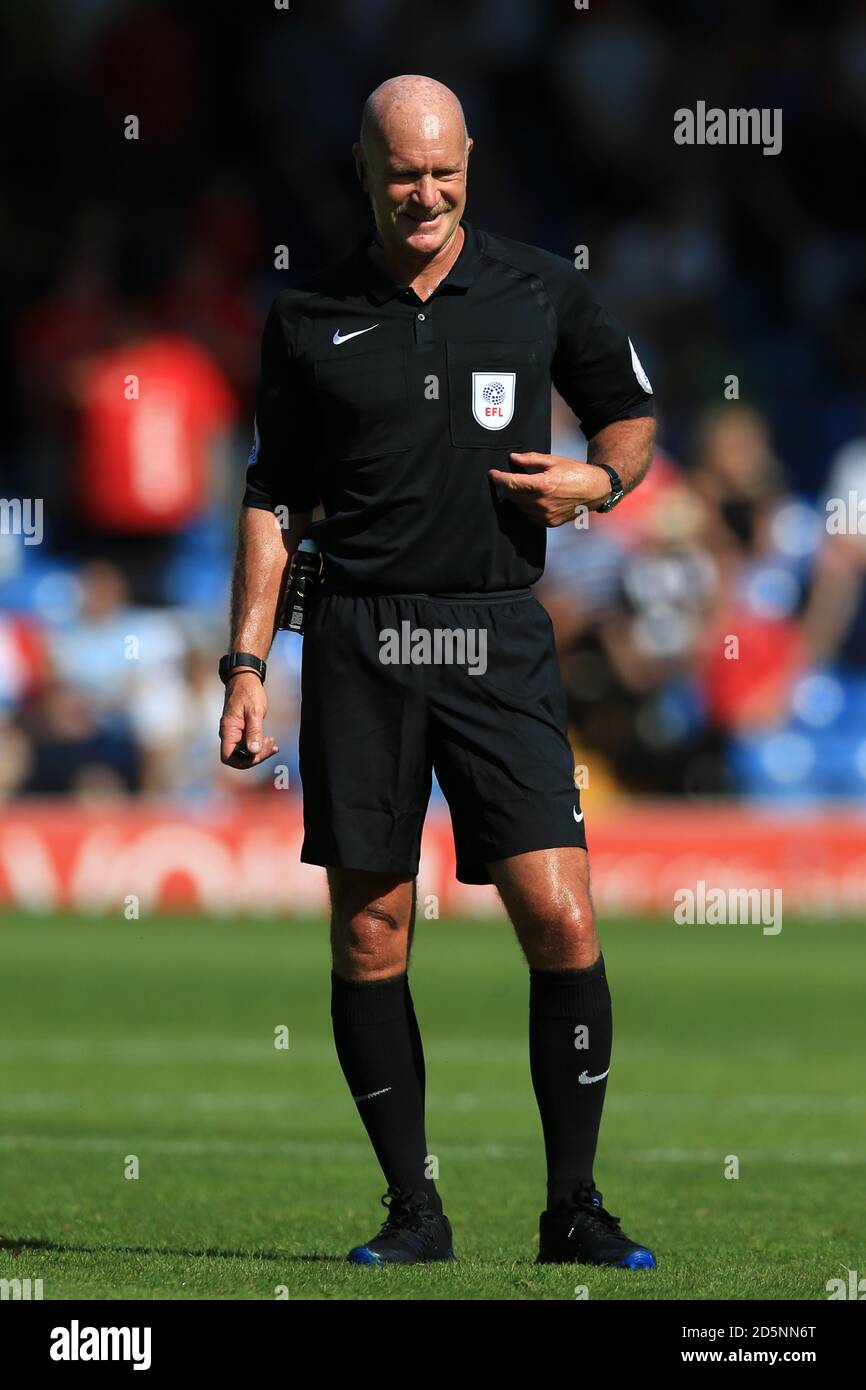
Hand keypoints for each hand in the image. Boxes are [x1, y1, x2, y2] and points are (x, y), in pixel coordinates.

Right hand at [219, 672, 278, 767]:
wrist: (245, 679)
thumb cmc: (248, 692)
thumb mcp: (254, 711)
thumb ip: (254, 732)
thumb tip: (254, 751)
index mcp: (228, 730)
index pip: (228, 757)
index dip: (242, 761)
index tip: (258, 753)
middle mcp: (228, 734)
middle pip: (238, 757)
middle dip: (256, 756)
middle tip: (271, 746)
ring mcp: (234, 733)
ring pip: (244, 752)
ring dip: (259, 751)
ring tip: (273, 742)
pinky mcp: (241, 730)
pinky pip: (248, 743)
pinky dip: (259, 745)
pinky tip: (270, 741)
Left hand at [488, 452, 611, 526]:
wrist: (595, 490)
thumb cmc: (575, 472)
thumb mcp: (553, 460)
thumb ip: (531, 459)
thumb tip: (513, 458)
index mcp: (542, 485)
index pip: (512, 483)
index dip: (499, 478)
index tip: (492, 474)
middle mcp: (542, 503)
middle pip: (513, 495)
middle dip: (510, 486)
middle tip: (514, 478)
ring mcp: (545, 515)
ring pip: (520, 507)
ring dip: (519, 497)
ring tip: (528, 488)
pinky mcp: (549, 523)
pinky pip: (529, 516)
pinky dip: (527, 508)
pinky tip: (535, 499)